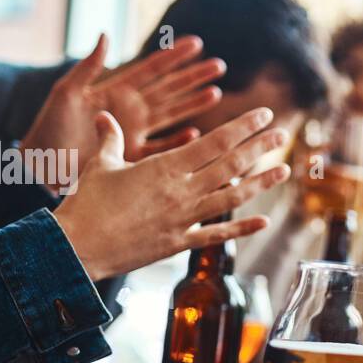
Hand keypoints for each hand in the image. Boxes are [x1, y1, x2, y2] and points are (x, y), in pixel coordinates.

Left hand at [22, 34, 225, 187]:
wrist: (41, 165)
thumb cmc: (49, 127)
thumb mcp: (66, 93)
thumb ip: (88, 67)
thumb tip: (105, 34)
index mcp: (115, 91)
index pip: (150, 69)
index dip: (173, 56)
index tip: (196, 43)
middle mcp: (129, 111)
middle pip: (168, 90)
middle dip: (193, 77)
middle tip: (219, 66)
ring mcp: (133, 134)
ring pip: (172, 115)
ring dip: (193, 105)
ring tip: (217, 94)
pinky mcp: (132, 157)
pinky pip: (162, 148)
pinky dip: (179, 142)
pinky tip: (196, 133)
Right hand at [53, 107, 290, 279]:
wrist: (78, 246)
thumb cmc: (86, 203)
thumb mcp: (100, 165)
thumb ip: (110, 140)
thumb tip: (105, 117)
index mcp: (165, 167)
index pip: (215, 141)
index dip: (243, 127)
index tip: (264, 115)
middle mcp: (181, 191)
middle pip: (230, 165)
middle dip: (259, 147)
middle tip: (282, 134)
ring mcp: (183, 218)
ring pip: (231, 197)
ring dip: (260, 183)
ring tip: (284, 170)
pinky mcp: (179, 243)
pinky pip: (216, 234)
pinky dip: (242, 228)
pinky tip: (263, 221)